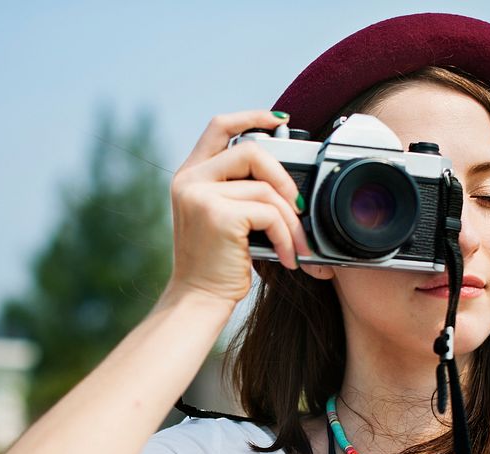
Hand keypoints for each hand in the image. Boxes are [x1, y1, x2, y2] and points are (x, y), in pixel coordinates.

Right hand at [165, 110, 311, 307]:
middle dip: (285, 178)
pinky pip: (269, 213)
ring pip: (267, 190)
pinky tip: (288, 258)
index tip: (280, 120)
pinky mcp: (217, 215)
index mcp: (190, 176)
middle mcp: (190, 180)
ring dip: (292, 222)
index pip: (220, 127)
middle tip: (299, 208)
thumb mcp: (223, 219)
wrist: (198, 300)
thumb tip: (286, 181)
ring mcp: (200, 195)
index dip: (252, 116)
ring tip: (299, 248)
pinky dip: (287, 237)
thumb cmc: (216, 266)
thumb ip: (241, 192)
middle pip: (252, 151)